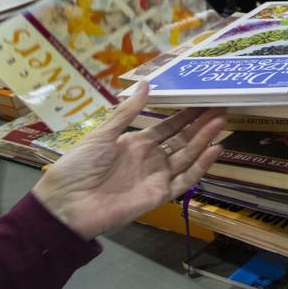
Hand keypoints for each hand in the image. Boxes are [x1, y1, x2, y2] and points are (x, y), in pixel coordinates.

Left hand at [32, 84, 225, 240]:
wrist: (66, 205)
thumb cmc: (79, 166)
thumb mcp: (102, 135)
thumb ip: (127, 112)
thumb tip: (147, 83)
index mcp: (136, 143)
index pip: (168, 127)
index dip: (186, 115)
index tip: (204, 101)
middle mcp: (150, 159)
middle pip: (182, 140)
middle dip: (201, 124)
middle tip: (221, 108)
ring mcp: (156, 177)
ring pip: (187, 156)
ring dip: (204, 140)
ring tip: (221, 122)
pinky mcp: (159, 195)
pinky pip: (185, 180)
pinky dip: (200, 166)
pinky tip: (214, 150)